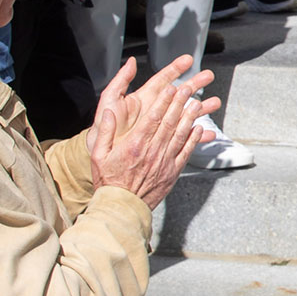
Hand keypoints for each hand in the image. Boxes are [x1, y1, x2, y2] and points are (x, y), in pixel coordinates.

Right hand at [86, 53, 219, 210]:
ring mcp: (164, 162)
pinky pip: (185, 152)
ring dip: (189, 117)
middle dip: (179, 103)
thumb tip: (109, 112)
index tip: (170, 88)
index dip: (164, 101)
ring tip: (197, 103)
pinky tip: (198, 128)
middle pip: (169, 122)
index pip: (152, 117)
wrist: (122, 208)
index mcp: (134, 145)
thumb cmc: (109, 182)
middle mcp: (152, 152)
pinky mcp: (172, 172)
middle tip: (187, 88)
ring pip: (180, 134)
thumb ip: (105, 132)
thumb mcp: (98, 155)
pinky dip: (193, 139)